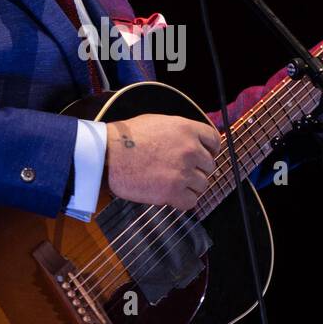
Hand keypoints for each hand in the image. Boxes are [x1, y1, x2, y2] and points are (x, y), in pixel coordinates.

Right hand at [105, 114, 220, 210]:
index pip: (214, 141)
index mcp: (187, 129)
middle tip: (180, 172)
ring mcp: (183, 171)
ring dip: (190, 186)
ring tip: (173, 184)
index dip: (209, 151)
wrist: (108, 154)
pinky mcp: (173, 191)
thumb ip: (180, 132)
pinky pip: (191, 201)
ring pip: (202, 185)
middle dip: (197, 170)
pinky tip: (170, 195)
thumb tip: (193, 142)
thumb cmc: (126, 138)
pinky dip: (183, 201)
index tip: (202, 157)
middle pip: (209, 166)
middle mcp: (190, 149)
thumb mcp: (159, 122)